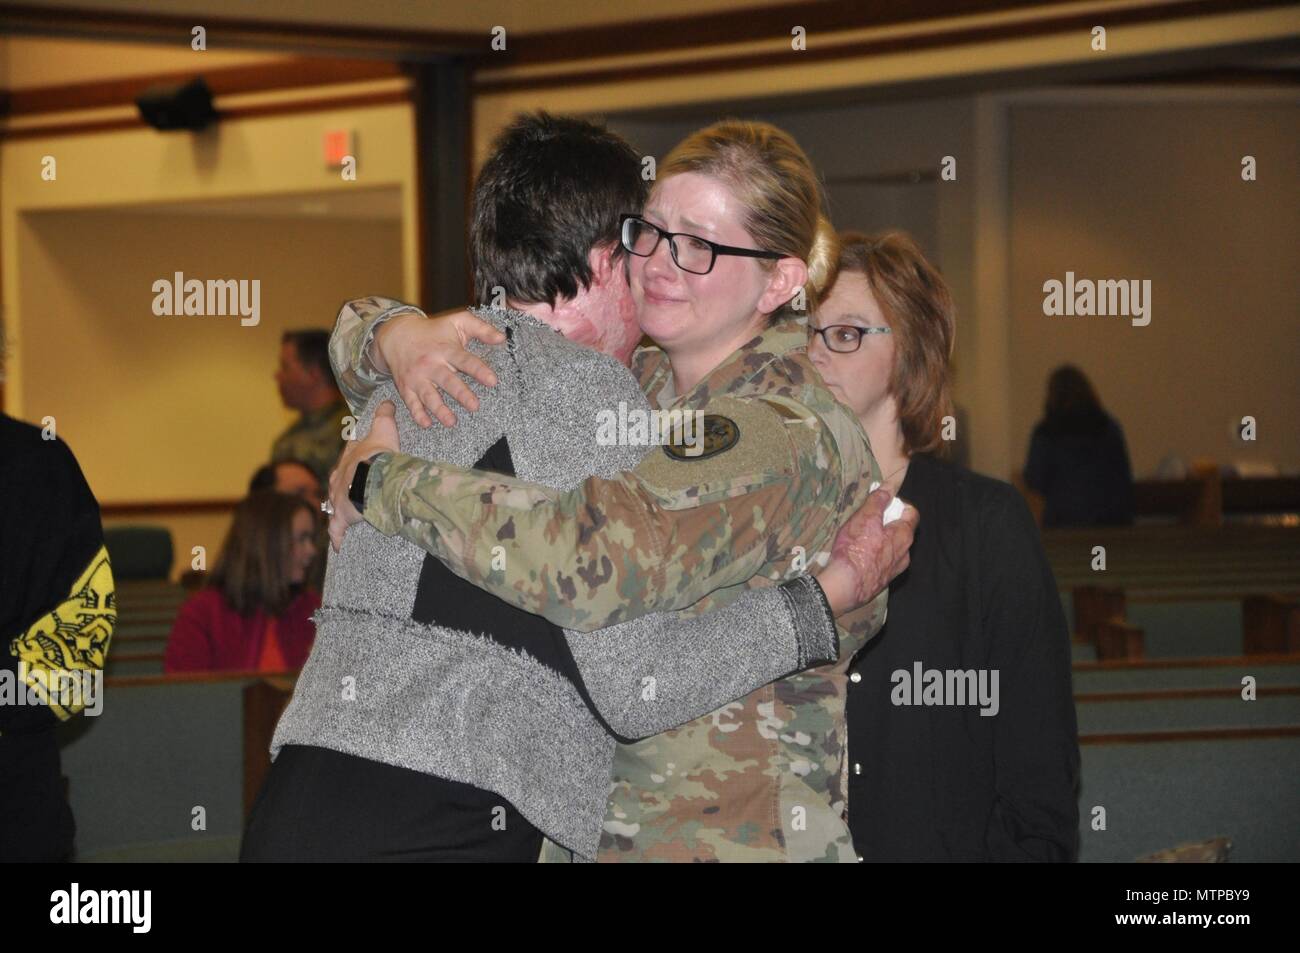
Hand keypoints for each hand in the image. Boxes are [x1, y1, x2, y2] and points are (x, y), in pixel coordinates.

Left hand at [327, 401, 400, 551]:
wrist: (372, 479)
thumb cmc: (378, 455)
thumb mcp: (384, 429)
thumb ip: (384, 415)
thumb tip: (387, 401)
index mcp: (349, 457)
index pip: (350, 452)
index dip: (354, 452)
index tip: (357, 455)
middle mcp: (339, 477)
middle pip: (337, 478)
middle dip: (341, 482)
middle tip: (347, 487)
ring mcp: (337, 498)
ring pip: (333, 503)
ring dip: (338, 507)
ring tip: (341, 513)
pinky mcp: (341, 517)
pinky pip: (337, 529)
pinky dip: (338, 537)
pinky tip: (338, 545)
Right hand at [374, 308, 505, 427]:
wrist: (396, 334)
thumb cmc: (432, 330)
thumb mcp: (457, 322)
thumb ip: (480, 328)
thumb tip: (501, 338)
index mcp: (446, 350)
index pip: (465, 360)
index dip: (479, 370)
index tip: (492, 380)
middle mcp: (431, 364)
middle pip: (447, 381)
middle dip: (461, 394)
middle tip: (474, 405)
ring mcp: (417, 377)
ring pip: (429, 395)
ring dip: (440, 410)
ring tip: (451, 421)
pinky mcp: (406, 387)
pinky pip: (411, 402)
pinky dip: (417, 414)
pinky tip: (426, 423)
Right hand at [814, 488, 917, 615]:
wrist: (845, 586)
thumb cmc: (856, 549)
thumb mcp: (864, 518)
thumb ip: (878, 501)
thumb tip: (889, 487)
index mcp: (904, 536)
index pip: (912, 514)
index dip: (899, 505)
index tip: (884, 503)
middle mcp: (905, 554)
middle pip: (902, 531)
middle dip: (888, 523)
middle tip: (868, 520)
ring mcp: (895, 570)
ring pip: (893, 549)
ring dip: (882, 541)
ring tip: (861, 539)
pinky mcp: (883, 582)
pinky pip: (883, 563)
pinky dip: (875, 557)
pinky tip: (859, 557)